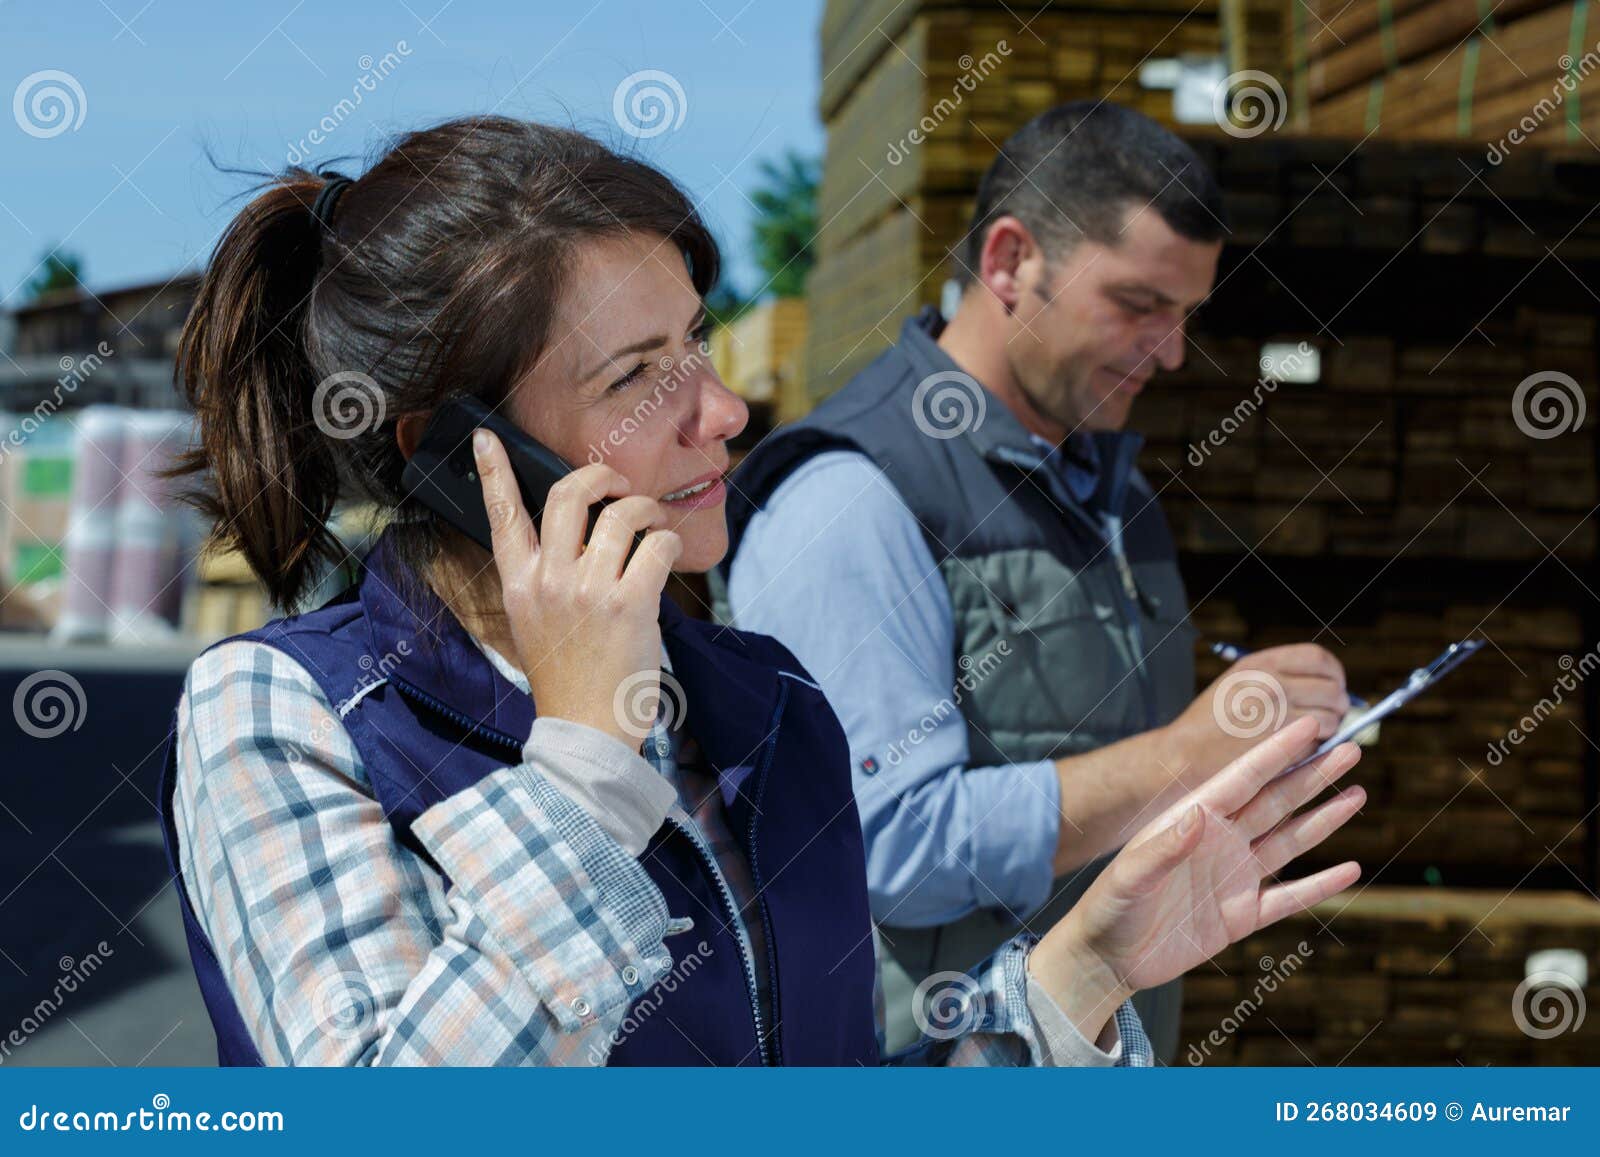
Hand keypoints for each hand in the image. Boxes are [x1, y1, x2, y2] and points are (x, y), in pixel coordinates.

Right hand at [473, 428, 681, 749]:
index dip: (494, 471)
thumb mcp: (534, 623)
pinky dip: (670, 542)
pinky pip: (657, 544)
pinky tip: (668, 556)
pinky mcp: (630, 602)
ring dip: (647, 510)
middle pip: (569, 494)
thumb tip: (579, 534)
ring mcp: (588, 589)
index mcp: (519, 584)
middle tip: (619, 486)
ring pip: (622, 513)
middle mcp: (549, 580)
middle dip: (601, 476)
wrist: (586, 731)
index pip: (501, 515)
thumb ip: (544, 578)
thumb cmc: (569, 677)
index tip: (486, 436)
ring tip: (654, 527)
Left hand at [1031, 715, 1363, 1042]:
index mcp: (1193, 820)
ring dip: (1323, 819)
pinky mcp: (1242, 916)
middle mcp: (1220, 842)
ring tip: (1356, 792)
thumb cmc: (1110, 908)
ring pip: (1289, 841)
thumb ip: (1164, 848)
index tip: (1309, 724)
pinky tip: (1350, 870)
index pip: (1243, 778)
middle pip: (1276, 802)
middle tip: (1349, 746)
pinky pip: (1288, 898)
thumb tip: (1199, 816)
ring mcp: (1234, 878)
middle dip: (1312, 775)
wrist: (1108, 958)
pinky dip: (1319, 886)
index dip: (1277, 752)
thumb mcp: (1131, 877)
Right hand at [1161, 644, 1350, 787]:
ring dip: (1330, 730)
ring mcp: (1278, 712)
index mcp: (1260, 664)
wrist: (1182, 755)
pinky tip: (1297, 753)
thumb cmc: (1210, 726)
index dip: (1334, 674)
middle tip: (1331, 719)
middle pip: (1332, 687)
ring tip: (1310, 739)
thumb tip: (1332, 689)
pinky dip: (1317, 749)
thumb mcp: (1237, 684)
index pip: (1318, 658)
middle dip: (1338, 705)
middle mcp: (1271, 682)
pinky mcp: (1283, 741)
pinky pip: (1320, 741)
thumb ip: (1279, 679)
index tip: (1334, 687)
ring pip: (1332, 716)